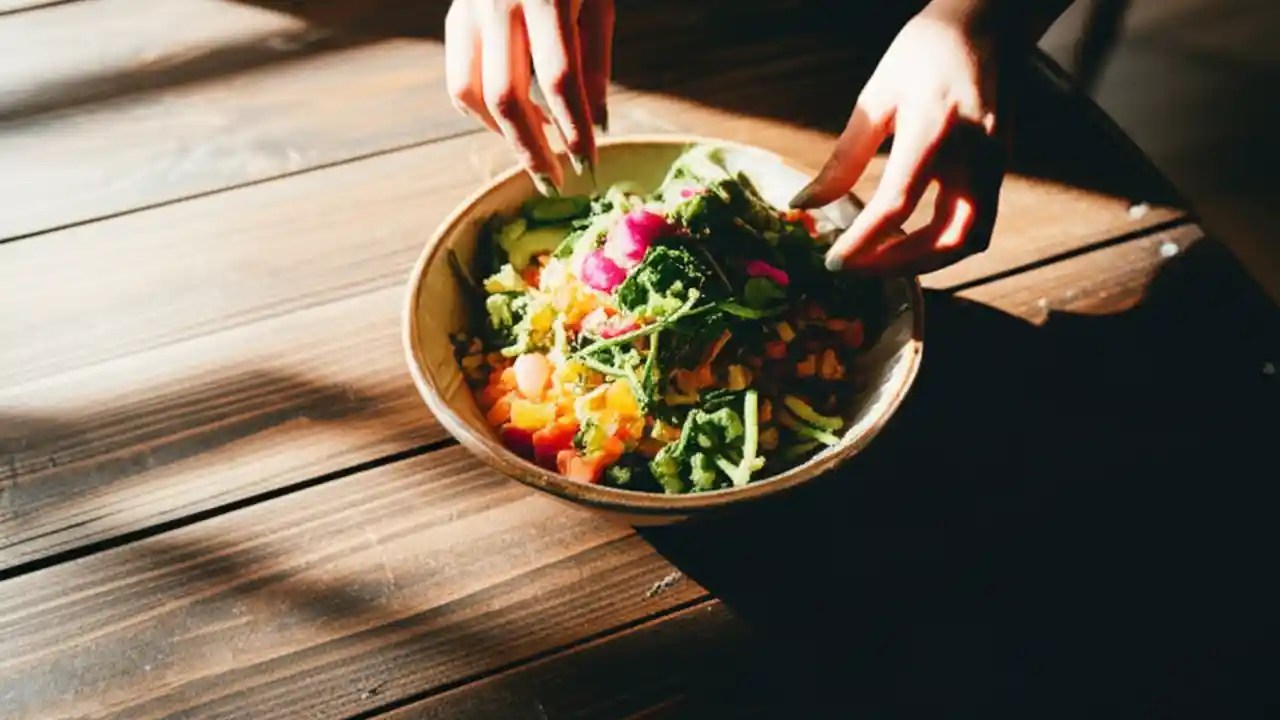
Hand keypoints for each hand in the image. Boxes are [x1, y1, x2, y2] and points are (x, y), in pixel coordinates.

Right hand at [446, 0, 614, 194]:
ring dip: (503, 135)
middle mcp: (498, 3)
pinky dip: (482, 112)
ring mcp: (468, 10)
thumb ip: (595, 60)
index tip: (590, 164)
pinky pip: (458, 79)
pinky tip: (511, 123)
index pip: (559, 80)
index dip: (574, 128)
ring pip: (470, 94)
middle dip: (531, 148)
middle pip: (506, 97)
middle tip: (555, 182)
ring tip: (536, 152)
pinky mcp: (454, 17)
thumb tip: (599, 126)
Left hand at [790, 5, 1006, 275]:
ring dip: (925, 263)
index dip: (863, 242)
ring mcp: (995, 164)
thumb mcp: (875, 97)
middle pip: (947, 237)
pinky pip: (977, 226)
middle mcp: (974, 152)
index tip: (833, 263)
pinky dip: (941, 245)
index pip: (898, 203)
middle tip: (855, 269)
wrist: (986, 24)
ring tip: (879, 263)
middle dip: (898, 265)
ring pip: (970, 240)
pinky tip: (908, 243)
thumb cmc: (923, 53)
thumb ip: (843, 158)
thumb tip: (803, 203)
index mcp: (934, 127)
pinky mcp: (1001, 171)